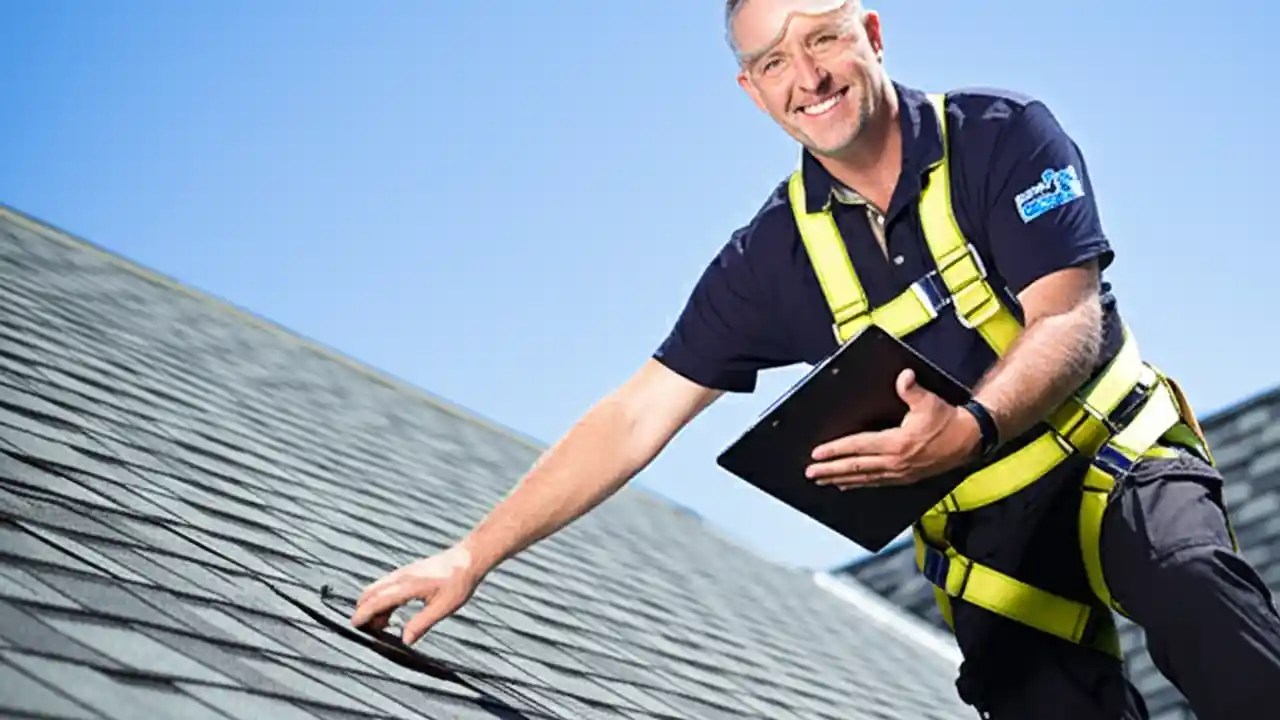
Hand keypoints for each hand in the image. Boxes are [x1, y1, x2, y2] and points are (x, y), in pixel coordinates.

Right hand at [349, 543, 482, 645]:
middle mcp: (402, 576)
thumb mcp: (444, 607)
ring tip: (381, 627)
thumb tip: (405, 641)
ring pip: (377, 589)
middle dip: (364, 611)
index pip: (379, 600)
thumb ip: (422, 624)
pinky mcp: (407, 572)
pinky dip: (381, 600)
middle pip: (372, 592)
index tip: (354, 625)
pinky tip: (390, 614)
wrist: (468, 559)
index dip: (365, 613)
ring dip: (373, 606)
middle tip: (367, 631)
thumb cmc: (459, 582)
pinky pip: (386, 586)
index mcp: (409, 585)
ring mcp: (403, 573)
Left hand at [806, 368, 980, 489]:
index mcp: (897, 443)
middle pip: (856, 467)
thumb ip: (912, 389)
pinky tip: (848, 485)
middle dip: (831, 470)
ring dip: (841, 480)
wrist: (969, 439)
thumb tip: (903, 376)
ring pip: (864, 478)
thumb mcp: (929, 401)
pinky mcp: (906, 477)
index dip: (836, 450)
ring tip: (823, 481)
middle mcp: (896, 461)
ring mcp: (900, 472)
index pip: (858, 447)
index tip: (817, 453)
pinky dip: (859, 484)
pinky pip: (876, 483)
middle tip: (810, 473)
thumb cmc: (948, 420)